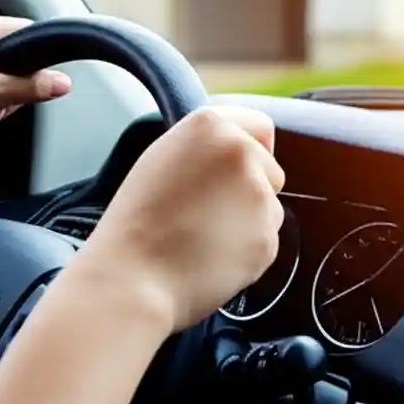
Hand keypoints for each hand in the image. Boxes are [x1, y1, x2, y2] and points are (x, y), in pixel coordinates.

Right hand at [71, 106, 284, 334]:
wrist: (133, 279)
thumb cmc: (137, 221)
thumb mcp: (162, 159)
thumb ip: (205, 146)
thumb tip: (238, 150)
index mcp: (211, 126)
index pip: (259, 125)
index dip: (250, 148)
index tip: (237, 168)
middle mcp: (242, 153)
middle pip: (270, 168)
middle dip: (252, 185)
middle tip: (209, 208)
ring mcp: (259, 197)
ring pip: (270, 206)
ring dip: (248, 219)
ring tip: (203, 235)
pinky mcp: (267, 238)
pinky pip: (265, 239)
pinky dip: (246, 249)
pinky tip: (211, 256)